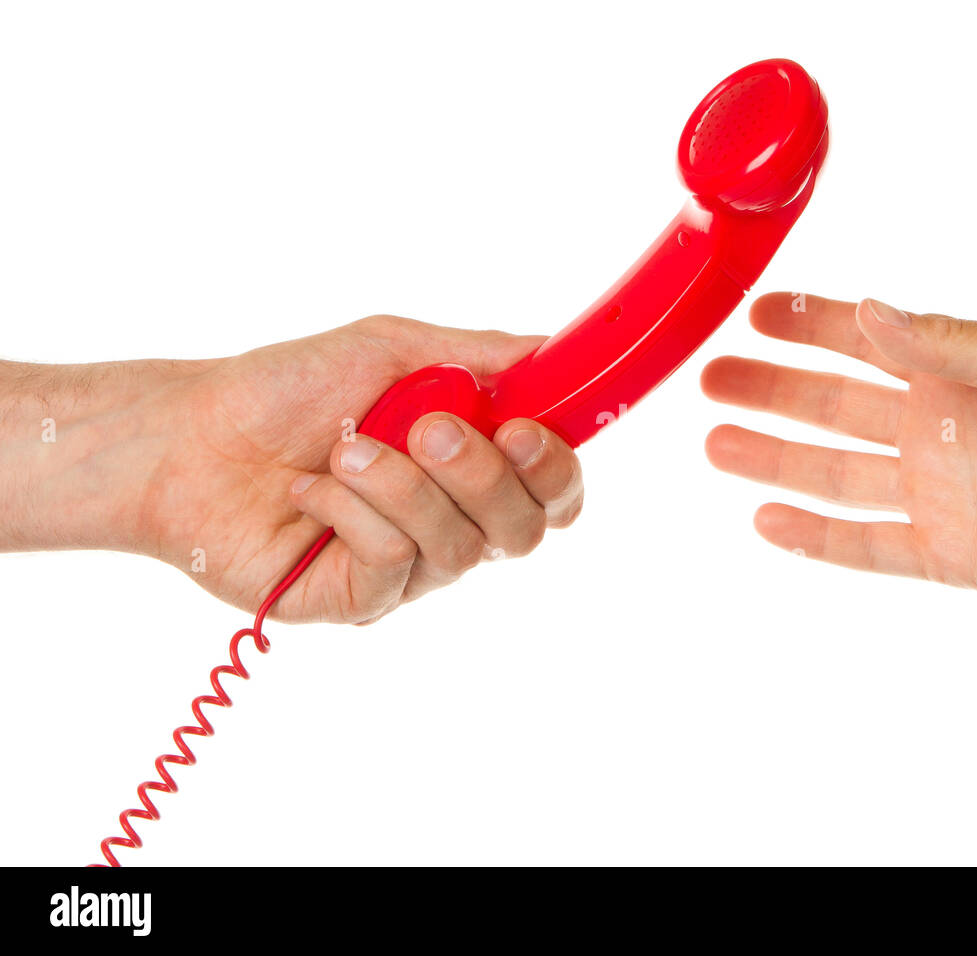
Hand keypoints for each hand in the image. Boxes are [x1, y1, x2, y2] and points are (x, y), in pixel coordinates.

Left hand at [1, 315, 582, 623]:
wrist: (191, 438)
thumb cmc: (287, 390)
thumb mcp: (390, 348)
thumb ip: (477, 354)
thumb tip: (548, 351)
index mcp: (474, 464)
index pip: (553, 490)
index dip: (555, 468)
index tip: (524, 428)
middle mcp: (454, 521)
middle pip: (524, 529)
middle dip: (481, 474)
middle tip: (426, 427)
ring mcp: (411, 568)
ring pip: (459, 548)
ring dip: (400, 486)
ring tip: (342, 449)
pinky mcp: (362, 600)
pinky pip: (394, 564)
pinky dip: (352, 512)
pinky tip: (311, 490)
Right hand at [701, 293, 976, 628]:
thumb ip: (946, 340)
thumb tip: (872, 310)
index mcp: (951, 375)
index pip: (861, 344)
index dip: (807, 327)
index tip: (754, 315)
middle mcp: (930, 430)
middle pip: (829, 407)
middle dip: (770, 390)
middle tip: (711, 378)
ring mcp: (930, 492)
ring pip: (832, 474)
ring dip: (774, 459)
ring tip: (716, 444)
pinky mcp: (941, 551)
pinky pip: (864, 544)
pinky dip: (814, 537)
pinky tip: (768, 519)